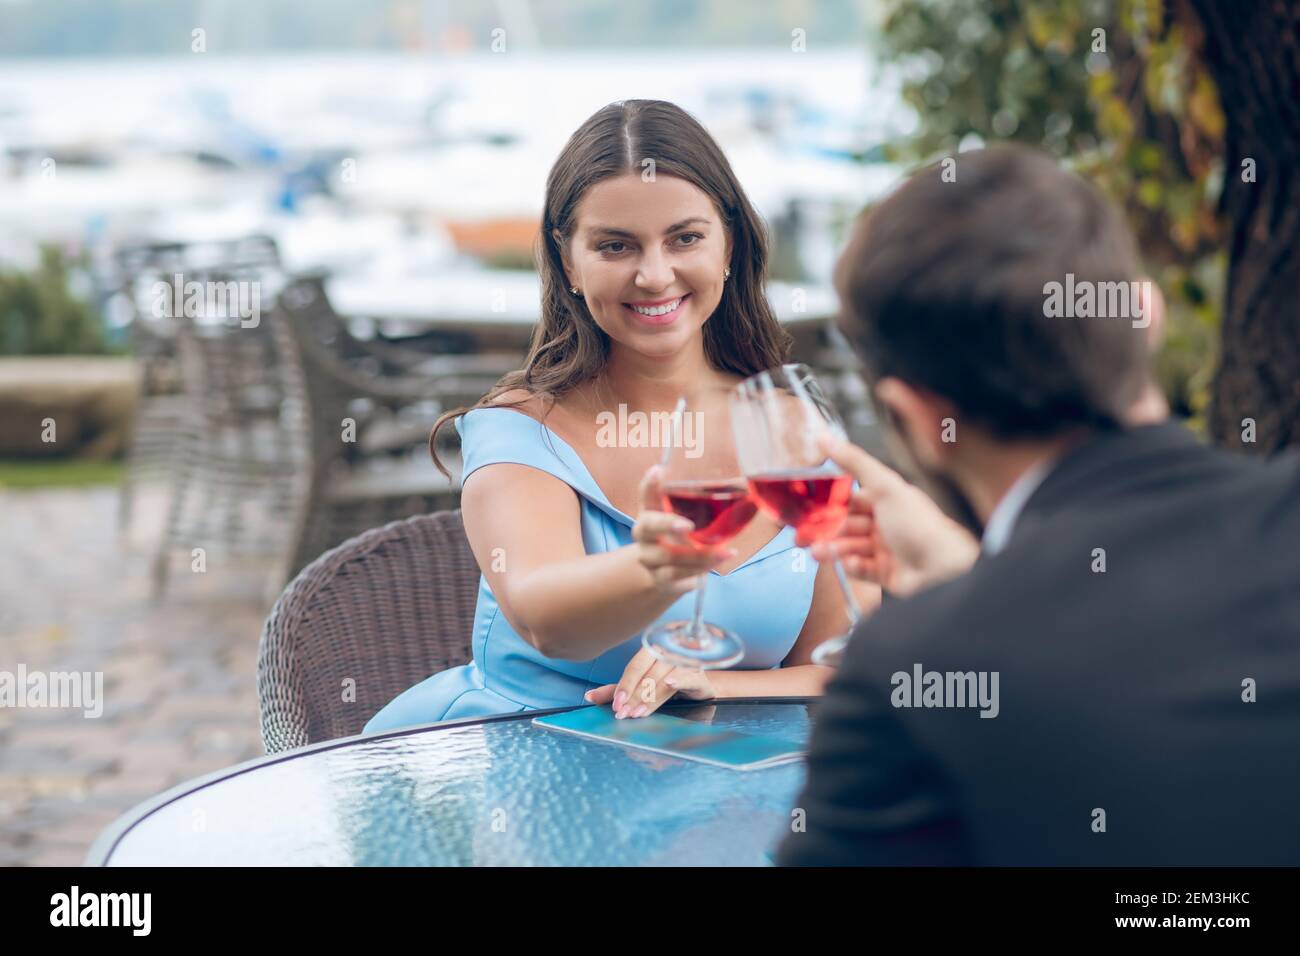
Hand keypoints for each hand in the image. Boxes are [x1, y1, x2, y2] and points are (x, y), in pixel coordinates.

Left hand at [584, 647, 717, 717]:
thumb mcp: (642, 684)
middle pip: (648, 674)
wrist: (700, 687)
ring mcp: (685, 662)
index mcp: (652, 650)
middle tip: (624, 713)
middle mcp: (668, 651)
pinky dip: (679, 679)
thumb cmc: (667, 682)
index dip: (624, 685)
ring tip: (638, 712)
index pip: (635, 667)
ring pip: (664, 679)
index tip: (616, 704)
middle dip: (634, 696)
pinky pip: (688, 675)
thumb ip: (618, 689)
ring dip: (651, 697)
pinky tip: (670, 684)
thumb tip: (589, 697)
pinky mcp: (700, 675)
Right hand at [631, 463, 735, 596]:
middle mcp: (643, 535)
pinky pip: (677, 579)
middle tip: (689, 526)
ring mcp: (649, 559)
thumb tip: (744, 483)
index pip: (646, 494)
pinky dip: (696, 575)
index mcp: (650, 512)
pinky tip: (711, 572)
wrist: (662, 571)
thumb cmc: (679, 536)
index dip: (650, 484)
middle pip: (648, 527)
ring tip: (726, 553)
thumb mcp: (685, 518)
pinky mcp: (659, 580)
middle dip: (668, 525)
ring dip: (699, 557)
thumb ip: (702, 502)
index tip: (658, 471)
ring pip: (670, 559)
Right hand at [800, 433, 978, 596]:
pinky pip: (863, 570)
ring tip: (818, 553)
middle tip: (801, 537)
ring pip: (851, 548)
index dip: (827, 504)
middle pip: (847, 525)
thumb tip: (826, 437)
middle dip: (824, 530)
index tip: (806, 508)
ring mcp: (888, 550)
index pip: (850, 499)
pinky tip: (849, 564)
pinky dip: (853, 567)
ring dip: (832, 549)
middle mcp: (887, 523)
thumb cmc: (919, 524)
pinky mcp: (888, 575)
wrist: (942, 568)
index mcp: (888, 500)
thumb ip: (853, 461)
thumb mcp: (884, 485)